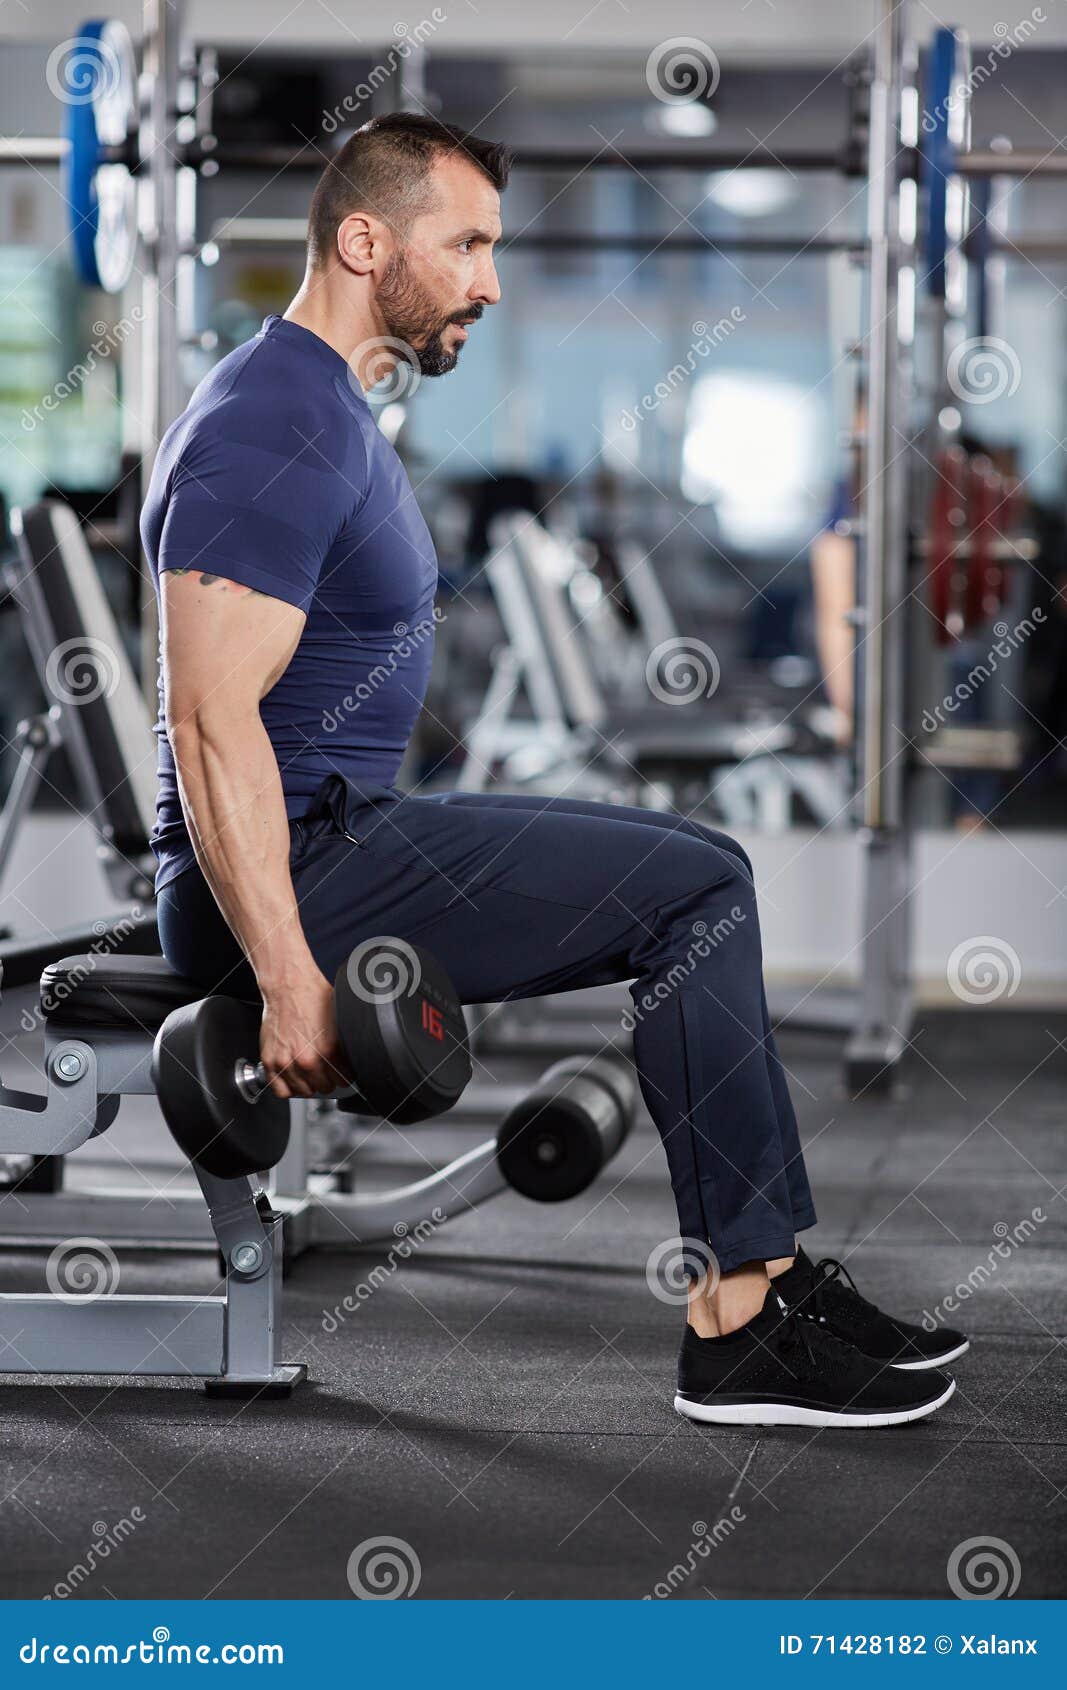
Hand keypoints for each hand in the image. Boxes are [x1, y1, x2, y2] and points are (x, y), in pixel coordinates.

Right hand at [258, 966, 349, 1099]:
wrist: (289, 986)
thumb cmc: (313, 998)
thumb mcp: (340, 1022)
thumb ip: (344, 1045)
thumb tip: (353, 1058)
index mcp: (328, 1051)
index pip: (343, 1081)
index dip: (344, 1076)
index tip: (342, 1074)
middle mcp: (306, 1060)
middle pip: (324, 1088)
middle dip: (327, 1081)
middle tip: (326, 1072)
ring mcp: (286, 1062)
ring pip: (303, 1092)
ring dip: (309, 1085)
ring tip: (311, 1076)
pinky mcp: (270, 1061)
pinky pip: (279, 1090)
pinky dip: (288, 1088)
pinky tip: (294, 1080)